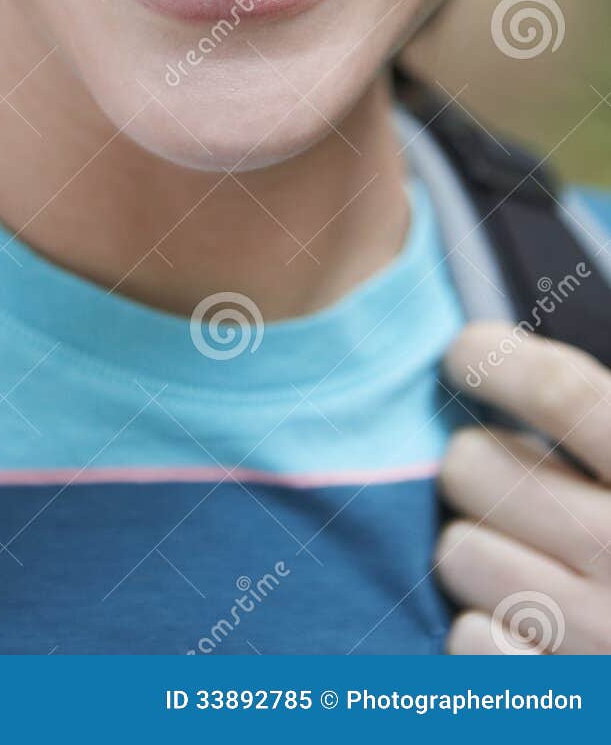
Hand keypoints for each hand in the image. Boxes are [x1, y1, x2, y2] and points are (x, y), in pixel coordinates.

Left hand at [436, 321, 610, 653]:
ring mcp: (606, 635)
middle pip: (475, 465)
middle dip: (473, 467)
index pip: (563, 393)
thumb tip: (487, 349)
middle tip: (504, 485)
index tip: (463, 353)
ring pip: (458, 552)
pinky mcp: (571, 703)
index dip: (497, 360)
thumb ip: (590, 419)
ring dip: (475, 552)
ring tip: (526, 564)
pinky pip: (468, 641)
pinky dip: (484, 636)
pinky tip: (525, 633)